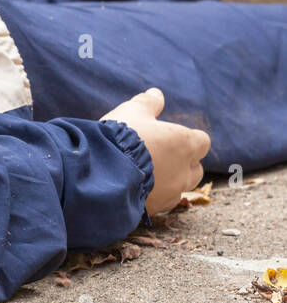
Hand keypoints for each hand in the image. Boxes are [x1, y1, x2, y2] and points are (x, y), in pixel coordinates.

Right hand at [101, 88, 210, 215]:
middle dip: (182, 163)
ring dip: (169, 181)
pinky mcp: (156, 208)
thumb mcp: (131, 111)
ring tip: (145, 173)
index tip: (170, 137)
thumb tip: (157, 94)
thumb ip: (148, 103)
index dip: (189, 139)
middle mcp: (184, 170)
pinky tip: (134, 187)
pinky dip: (153, 195)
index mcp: (184, 143)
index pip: (202, 141)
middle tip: (158, 155)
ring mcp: (171, 192)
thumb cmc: (119, 136)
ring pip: (179, 187)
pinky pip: (161, 201)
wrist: (100, 172)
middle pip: (195, 168)